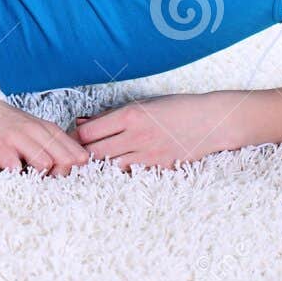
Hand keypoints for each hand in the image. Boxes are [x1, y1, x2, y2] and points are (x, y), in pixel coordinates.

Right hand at [0, 99, 90, 175]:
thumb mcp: (35, 129)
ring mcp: (17, 138)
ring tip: (28, 179)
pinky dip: (15, 177)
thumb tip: (77, 164)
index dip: (74, 171)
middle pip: (65, 161)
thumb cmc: (6, 123)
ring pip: (45, 163)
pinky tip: (11, 175)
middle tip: (45, 181)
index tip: (62, 177)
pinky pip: (14, 168)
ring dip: (38, 177)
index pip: (76, 154)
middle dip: (60, 177)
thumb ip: (53, 144)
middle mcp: (35, 132)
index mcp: (47, 129)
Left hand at [73, 92, 235, 169]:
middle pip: (93, 153)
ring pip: (109, 169)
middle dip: (80, 156)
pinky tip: (113, 173)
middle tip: (73, 157)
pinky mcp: (158, 170)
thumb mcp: (142, 104)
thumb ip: (112, 116)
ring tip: (89, 167)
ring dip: (97, 168)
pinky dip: (118, 174)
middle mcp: (136, 137)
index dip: (75, 137)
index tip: (71, 139)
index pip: (88, 132)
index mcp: (130, 115)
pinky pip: (130, 176)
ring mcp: (148, 156)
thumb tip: (83, 122)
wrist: (210, 121)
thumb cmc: (175, 108)